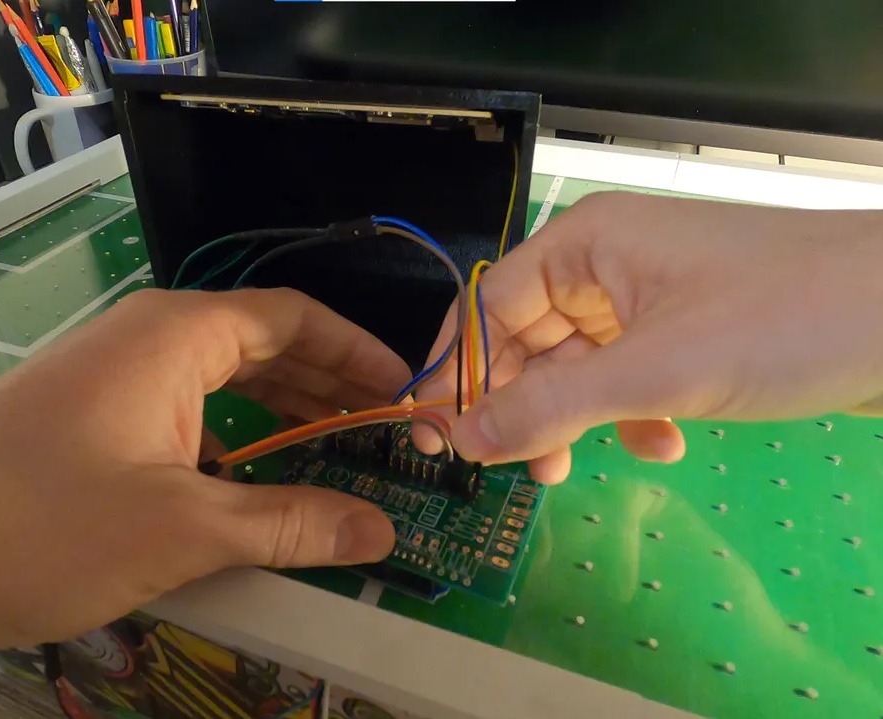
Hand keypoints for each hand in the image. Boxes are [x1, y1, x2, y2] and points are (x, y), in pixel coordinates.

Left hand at [0, 288, 407, 704]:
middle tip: (384, 430)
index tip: (408, 393)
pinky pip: (180, 415)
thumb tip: (381, 532)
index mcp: (178, 333)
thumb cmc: (45, 523)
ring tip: (333, 454)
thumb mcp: (182, 528)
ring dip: (278, 415)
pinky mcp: (85, 423)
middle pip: (260, 344)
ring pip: (217, 383)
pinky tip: (246, 486)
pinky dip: (227, 442)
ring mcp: (109, 380)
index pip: (294, 317)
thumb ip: (289, 524)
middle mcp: (146, 340)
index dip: (360, 352)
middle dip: (326, 383)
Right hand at [418, 192, 882, 483]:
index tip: (437, 434)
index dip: (460, 369)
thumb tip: (461, 439)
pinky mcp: (690, 333)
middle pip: (530, 340)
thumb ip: (550, 406)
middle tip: (516, 468)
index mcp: (587, 244)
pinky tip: (662, 444)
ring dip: (574, 420)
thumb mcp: (656, 371)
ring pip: (579, 368)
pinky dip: (631, 416)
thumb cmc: (782, 320)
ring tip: (573, 467)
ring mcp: (651, 300)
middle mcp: (609, 265)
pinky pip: (629, 379)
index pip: (491, 306)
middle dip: (520, 406)